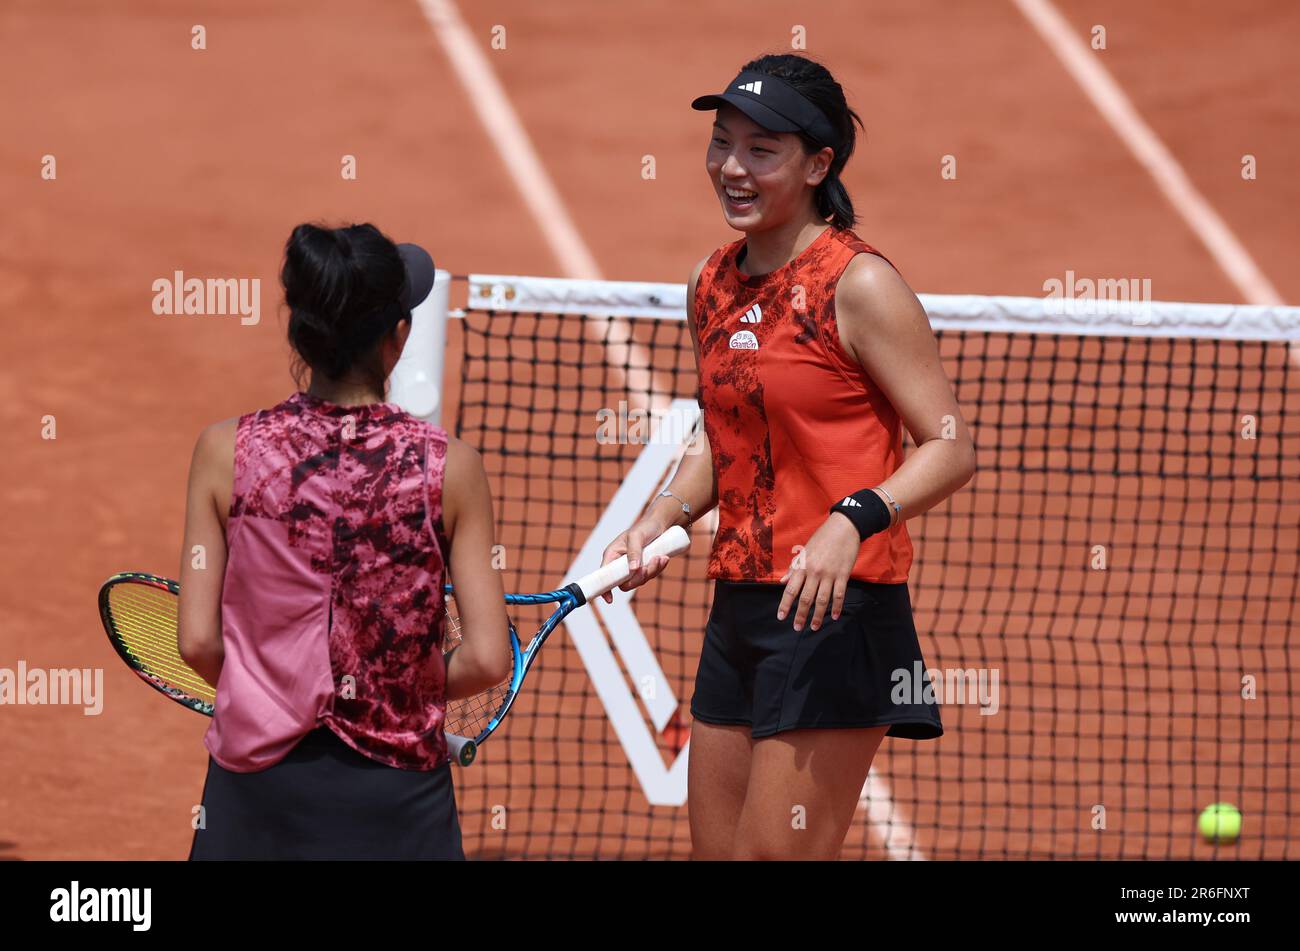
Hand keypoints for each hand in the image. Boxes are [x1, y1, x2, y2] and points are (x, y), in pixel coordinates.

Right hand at [598, 517, 672, 603]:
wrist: (662, 523)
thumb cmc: (645, 527)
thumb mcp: (637, 537)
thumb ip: (634, 552)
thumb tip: (633, 570)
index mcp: (612, 555)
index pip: (604, 575)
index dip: (605, 588)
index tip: (610, 599)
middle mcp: (621, 563)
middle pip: (625, 583)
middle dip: (639, 578)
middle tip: (649, 566)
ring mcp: (634, 567)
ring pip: (639, 580)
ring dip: (652, 571)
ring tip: (661, 557)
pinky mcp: (645, 567)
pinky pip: (650, 576)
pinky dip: (658, 569)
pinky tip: (664, 558)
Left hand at [777, 513, 859, 631]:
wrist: (844, 527)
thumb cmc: (822, 538)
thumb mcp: (804, 551)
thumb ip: (794, 568)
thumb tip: (781, 582)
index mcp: (803, 566)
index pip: (791, 589)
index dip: (785, 605)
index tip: (781, 617)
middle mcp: (814, 572)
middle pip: (806, 598)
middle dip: (800, 615)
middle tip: (797, 628)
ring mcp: (829, 574)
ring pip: (822, 600)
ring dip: (818, 616)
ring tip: (814, 627)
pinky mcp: (843, 575)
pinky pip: (839, 595)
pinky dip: (837, 607)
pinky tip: (835, 616)